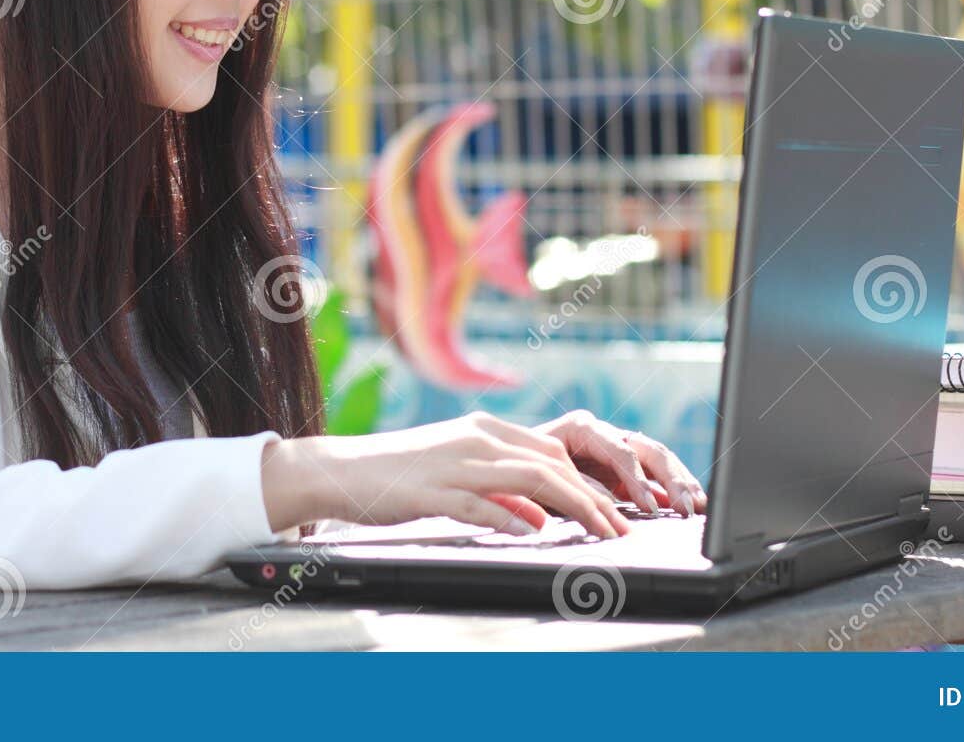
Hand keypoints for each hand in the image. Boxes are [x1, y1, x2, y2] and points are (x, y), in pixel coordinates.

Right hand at [259, 411, 632, 538]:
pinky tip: (534, 533)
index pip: (552, 450)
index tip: (612, 509)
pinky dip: (511, 517)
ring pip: (528, 478)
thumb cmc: (400, 475)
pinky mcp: (431, 491)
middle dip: (593, 496)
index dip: (588, 480)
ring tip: (598, 532)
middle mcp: (476, 440)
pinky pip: (479, 503)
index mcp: (484, 430)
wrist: (344, 469)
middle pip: (551, 463)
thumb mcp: (457, 474)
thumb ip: (498, 491)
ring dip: (571, 506)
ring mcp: (454, 464)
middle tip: (619, 526)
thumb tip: (538, 516)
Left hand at [533, 410, 706, 516]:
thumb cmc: (520, 467)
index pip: (619, 450)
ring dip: (680, 483)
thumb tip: (600, 504)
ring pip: (658, 460)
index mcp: (582, 427)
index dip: (636, 478)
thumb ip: (571, 485)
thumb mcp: (539, 474)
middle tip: (686, 507)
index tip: (647, 504)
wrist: (509, 463)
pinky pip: (656, 475)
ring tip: (698, 506)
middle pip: (648, 450)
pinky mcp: (624, 469)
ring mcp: (617, 449)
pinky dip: (674, 489)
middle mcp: (604, 433)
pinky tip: (692, 505)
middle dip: (671, 479)